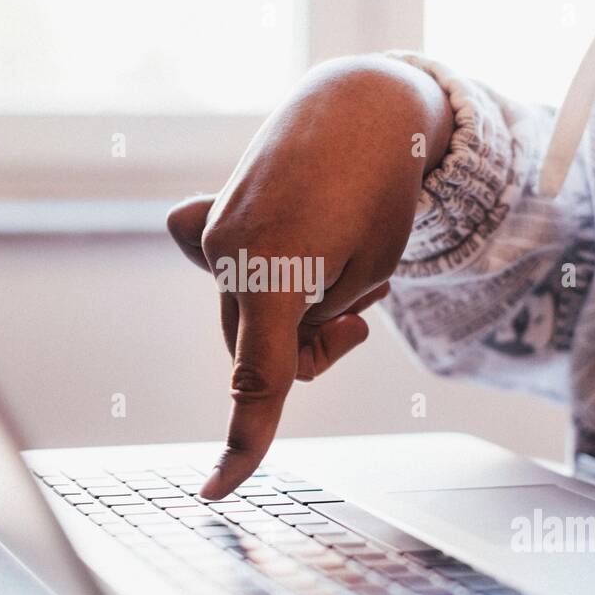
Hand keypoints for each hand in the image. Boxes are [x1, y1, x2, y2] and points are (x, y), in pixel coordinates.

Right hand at [168, 55, 452, 498]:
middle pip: (263, 352)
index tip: (216, 493)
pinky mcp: (214, 217)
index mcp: (271, 275)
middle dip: (311, 346)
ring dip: (295, 309)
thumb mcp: (370, 271)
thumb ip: (311, 325)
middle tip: (361, 309)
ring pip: (250, 318)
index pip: (259, 382)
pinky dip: (267, 278)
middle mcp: (226, 256)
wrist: (360, 101)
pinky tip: (293, 234)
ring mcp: (214, 234)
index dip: (243, 446)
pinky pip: (235, 277)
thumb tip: (244, 325)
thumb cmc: (381, 188)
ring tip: (340, 250)